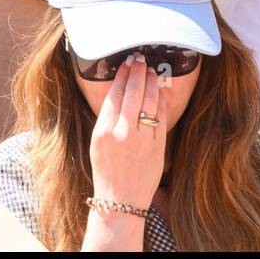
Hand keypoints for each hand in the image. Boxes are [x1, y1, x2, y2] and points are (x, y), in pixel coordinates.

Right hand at [88, 54, 166, 210]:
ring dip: (151, 82)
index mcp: (103, 132)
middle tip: (140, 58)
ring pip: (150, 100)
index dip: (122, 76)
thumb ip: (108, 120)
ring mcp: (142, 138)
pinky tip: (159, 91)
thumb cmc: (107, 170)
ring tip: (150, 70)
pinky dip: (161, 100)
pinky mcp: (158, 145)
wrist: (120, 200)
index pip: (114, 95)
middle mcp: (122, 133)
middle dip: (137, 72)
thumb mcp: (98, 144)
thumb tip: (119, 92)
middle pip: (133, 92)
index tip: (126, 63)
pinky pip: (161, 115)